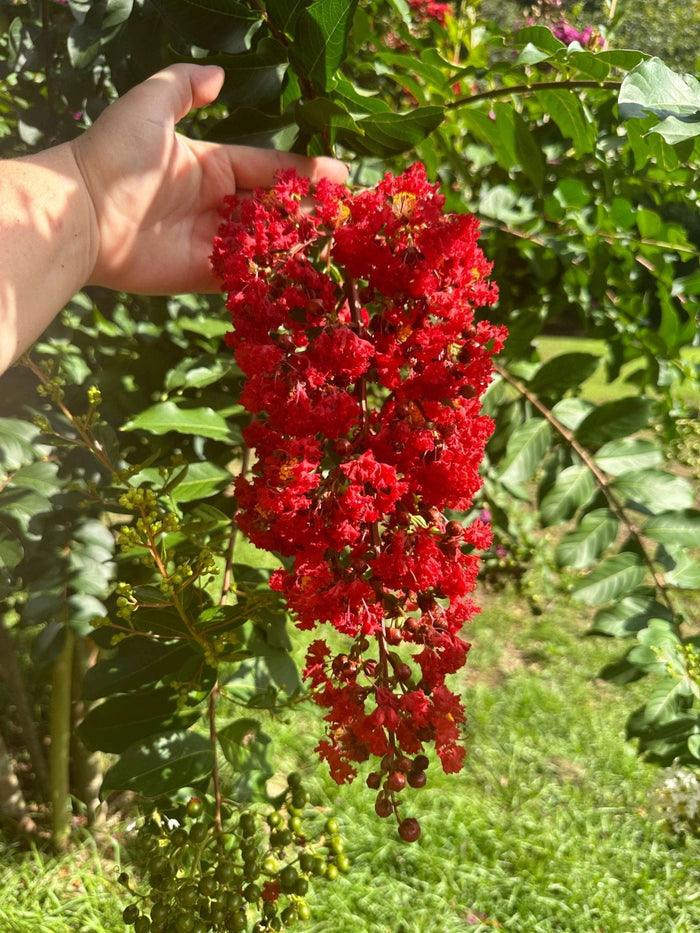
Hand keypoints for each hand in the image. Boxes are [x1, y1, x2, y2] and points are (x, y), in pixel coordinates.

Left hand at [70, 64, 347, 294]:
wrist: (83, 214)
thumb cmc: (115, 155)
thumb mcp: (150, 106)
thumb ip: (183, 87)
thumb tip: (219, 77)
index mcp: (210, 165)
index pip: (267, 169)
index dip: (303, 174)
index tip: (340, 178)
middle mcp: (215, 205)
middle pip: (272, 209)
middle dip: (308, 213)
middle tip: (346, 218)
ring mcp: (211, 243)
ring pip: (264, 244)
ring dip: (298, 246)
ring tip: (336, 247)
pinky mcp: (203, 276)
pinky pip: (245, 276)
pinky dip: (272, 276)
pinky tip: (305, 275)